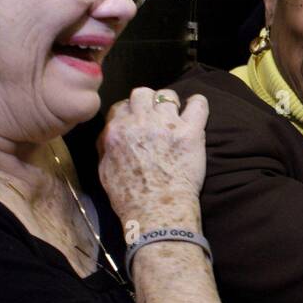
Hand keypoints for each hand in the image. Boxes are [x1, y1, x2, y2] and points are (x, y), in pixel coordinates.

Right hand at [98, 87, 207, 230]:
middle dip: (149, 101)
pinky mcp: (190, 132)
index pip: (122, 106)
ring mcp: (166, 125)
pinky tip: (197, 107)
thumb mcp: (104, 170)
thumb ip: (106, 146)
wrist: (157, 209)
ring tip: (176, 113)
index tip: (139, 120)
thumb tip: (109, 134)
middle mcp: (140, 122)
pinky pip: (197, 105)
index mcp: (116, 130)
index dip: (131, 111)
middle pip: (142, 93)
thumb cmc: (129, 196)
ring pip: (167, 95)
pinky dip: (198, 103)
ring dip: (171, 102)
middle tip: (157, 114)